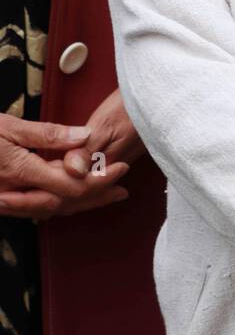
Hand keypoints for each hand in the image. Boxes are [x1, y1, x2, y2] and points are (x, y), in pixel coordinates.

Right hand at [0, 92, 135, 218]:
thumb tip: (85, 136)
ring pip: (50, 209)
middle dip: (96, 196)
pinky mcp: (3, 201)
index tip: (121, 167)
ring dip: (80, 203)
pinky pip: (34, 208)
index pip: (71, 185)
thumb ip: (48, 134)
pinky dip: (57, 203)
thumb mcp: (10, 125)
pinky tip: (70, 198)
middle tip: (122, 187)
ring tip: (106, 194)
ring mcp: (5, 201)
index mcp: (19, 172)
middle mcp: (13, 193)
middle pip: (65, 203)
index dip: (99, 180)